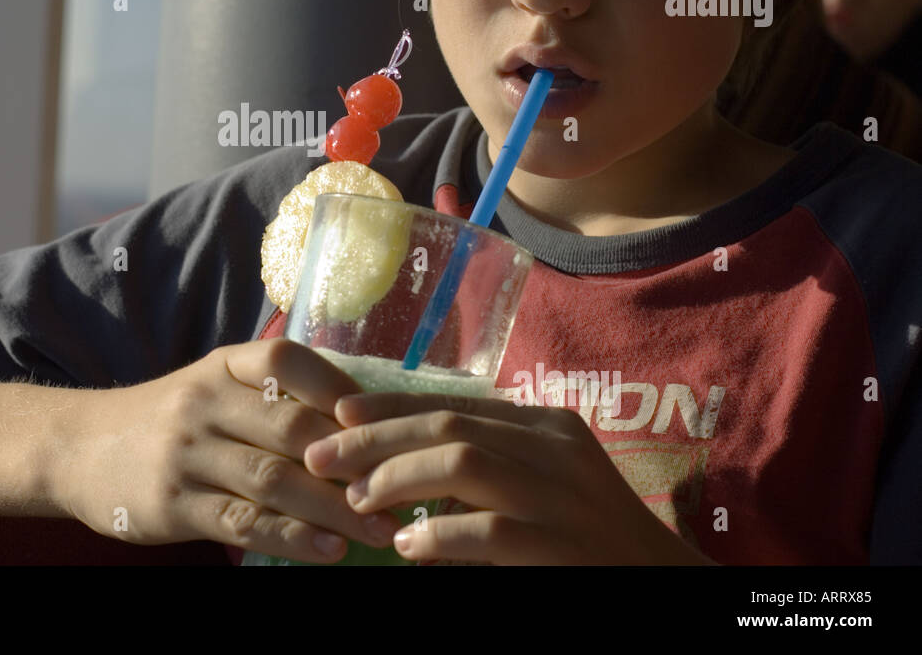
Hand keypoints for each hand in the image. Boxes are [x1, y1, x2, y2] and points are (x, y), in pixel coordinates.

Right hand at [62, 338, 405, 561]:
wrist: (76, 447)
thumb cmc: (166, 420)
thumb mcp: (209, 388)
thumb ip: (270, 397)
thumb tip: (359, 424)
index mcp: (219, 367)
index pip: (287, 361)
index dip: (341, 390)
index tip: (388, 422)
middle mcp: (202, 402)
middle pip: (292, 427)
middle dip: (354, 462)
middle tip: (404, 489)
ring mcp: (185, 453)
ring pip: (272, 479)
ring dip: (334, 509)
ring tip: (380, 530)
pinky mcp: (173, 504)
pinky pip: (241, 522)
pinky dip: (290, 539)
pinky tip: (328, 551)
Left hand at [302, 391, 718, 564]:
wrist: (662, 584)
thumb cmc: (586, 536)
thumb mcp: (542, 480)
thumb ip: (488, 460)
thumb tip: (397, 456)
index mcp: (547, 425)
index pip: (454, 402)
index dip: (390, 406)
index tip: (338, 414)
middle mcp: (556, 448)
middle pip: (448, 424)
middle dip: (376, 439)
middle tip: (324, 457)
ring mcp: (563, 495)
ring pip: (463, 462)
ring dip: (397, 478)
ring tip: (358, 499)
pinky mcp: (563, 546)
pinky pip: (489, 530)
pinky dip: (438, 533)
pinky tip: (409, 545)